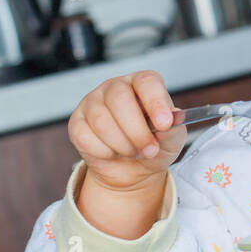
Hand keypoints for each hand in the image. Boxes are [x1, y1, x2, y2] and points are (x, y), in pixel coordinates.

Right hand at [68, 70, 187, 192]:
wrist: (132, 170)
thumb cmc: (153, 146)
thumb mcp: (172, 140)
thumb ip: (173, 129)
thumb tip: (172, 120)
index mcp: (141, 84)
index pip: (146, 82)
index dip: (156, 102)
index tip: (165, 123)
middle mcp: (115, 87)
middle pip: (120, 100)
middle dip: (137, 131)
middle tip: (150, 149)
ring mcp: (92, 103)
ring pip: (101, 121)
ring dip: (122, 145)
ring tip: (133, 152)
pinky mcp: (77, 123)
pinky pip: (86, 137)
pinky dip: (104, 152)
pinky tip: (113, 152)